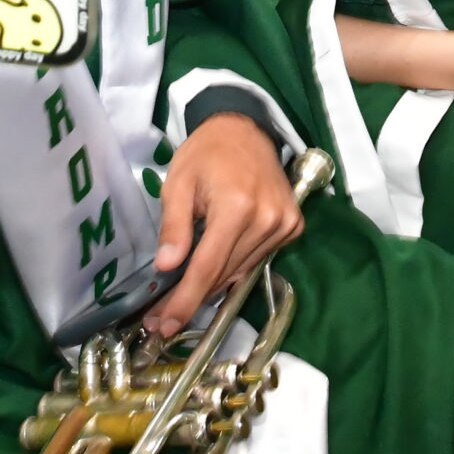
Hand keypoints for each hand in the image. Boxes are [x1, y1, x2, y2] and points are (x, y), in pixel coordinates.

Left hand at [148, 113, 302, 334]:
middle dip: (191, 299)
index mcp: (237, 206)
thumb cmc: (206, 152)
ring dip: (212, 285)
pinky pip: (255, 260)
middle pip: (224, 275)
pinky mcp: (293, 226)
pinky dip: (233, 267)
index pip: (207, 267)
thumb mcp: (178, 183)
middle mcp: (267, 219)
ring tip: (182, 293)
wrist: (246, 128)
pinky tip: (214, 263)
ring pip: (240, 272)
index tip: (163, 326)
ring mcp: (285, 224)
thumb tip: (167, 268)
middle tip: (161, 317)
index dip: (184, 301)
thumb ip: (173, 227)